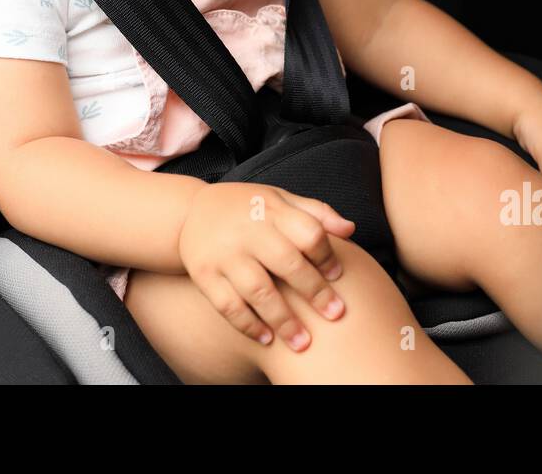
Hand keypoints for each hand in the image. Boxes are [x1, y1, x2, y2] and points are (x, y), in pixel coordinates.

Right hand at [177, 182, 354, 351]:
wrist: (191, 212)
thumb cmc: (247, 209)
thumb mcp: (279, 199)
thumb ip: (316, 212)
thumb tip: (351, 229)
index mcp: (270, 210)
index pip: (307, 232)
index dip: (326, 255)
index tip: (338, 276)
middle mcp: (247, 231)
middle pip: (286, 262)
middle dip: (314, 292)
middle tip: (336, 315)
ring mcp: (224, 254)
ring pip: (258, 290)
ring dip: (283, 319)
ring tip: (304, 343)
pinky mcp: (204, 275)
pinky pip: (227, 305)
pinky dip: (248, 324)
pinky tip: (267, 339)